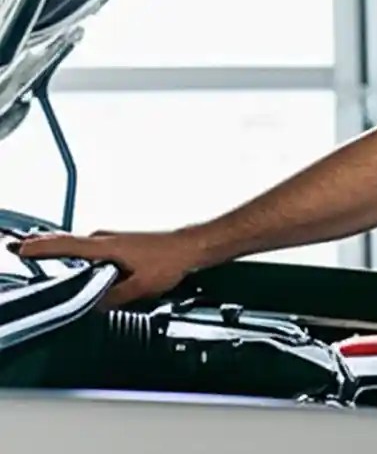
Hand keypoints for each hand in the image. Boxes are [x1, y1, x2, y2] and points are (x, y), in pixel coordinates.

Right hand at [14, 230, 203, 307]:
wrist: (191, 247)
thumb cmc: (171, 259)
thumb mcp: (140, 287)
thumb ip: (113, 299)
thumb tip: (93, 306)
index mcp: (105, 246)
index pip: (64, 246)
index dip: (39, 248)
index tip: (18, 248)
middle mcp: (105, 238)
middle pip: (65, 243)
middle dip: (40, 246)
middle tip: (16, 248)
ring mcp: (112, 239)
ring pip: (78, 247)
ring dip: (59, 250)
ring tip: (35, 251)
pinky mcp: (119, 244)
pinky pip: (90, 249)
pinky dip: (77, 253)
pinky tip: (74, 262)